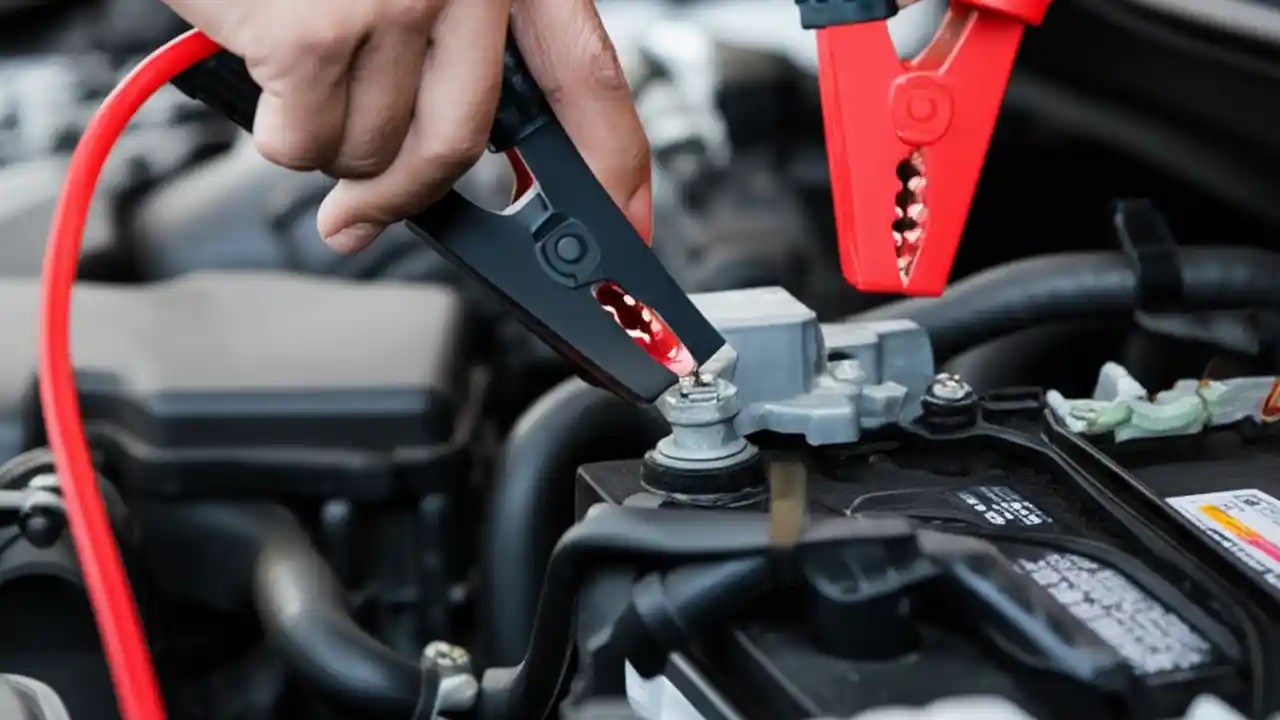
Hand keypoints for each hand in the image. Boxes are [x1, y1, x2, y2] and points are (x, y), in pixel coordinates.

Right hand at [162, 0, 652, 250]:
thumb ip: (445, 53)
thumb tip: (438, 167)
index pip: (590, 75)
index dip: (615, 166)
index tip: (626, 227)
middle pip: (459, 141)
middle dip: (404, 191)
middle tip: (365, 212)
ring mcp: (394, 2)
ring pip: (373, 151)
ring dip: (328, 143)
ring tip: (300, 80)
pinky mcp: (313, 35)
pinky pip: (302, 143)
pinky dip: (277, 131)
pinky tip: (265, 68)